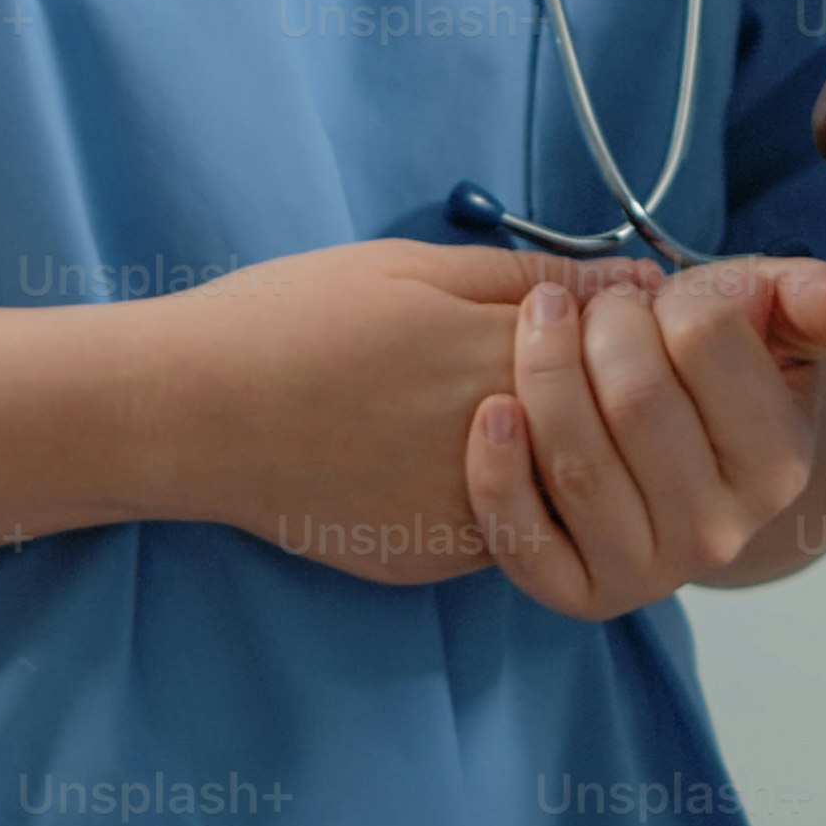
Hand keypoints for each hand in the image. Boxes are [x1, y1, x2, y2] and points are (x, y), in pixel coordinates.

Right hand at [159, 237, 575, 587]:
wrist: (190, 412)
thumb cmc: (290, 319)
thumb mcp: (410, 266)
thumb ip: (530, 275)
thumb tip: (635, 278)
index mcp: (499, 357)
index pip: (616, 349)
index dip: (611, 329)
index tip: (593, 316)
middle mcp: (500, 446)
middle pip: (596, 425)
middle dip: (587, 392)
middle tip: (514, 363)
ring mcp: (465, 514)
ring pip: (554, 489)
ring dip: (545, 451)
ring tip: (463, 410)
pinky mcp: (428, 559)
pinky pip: (497, 533)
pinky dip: (494, 497)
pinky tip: (434, 455)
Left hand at [466, 257, 825, 620]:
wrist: (682, 460)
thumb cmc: (722, 373)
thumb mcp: (782, 324)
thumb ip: (820, 299)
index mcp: (780, 461)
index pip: (704, 336)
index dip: (663, 294)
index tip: (650, 291)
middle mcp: (723, 532)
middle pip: (634, 397)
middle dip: (596, 325)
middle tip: (585, 305)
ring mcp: (649, 573)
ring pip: (576, 464)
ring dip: (540, 372)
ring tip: (539, 323)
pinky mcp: (578, 595)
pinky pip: (523, 540)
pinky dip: (496, 471)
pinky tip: (494, 409)